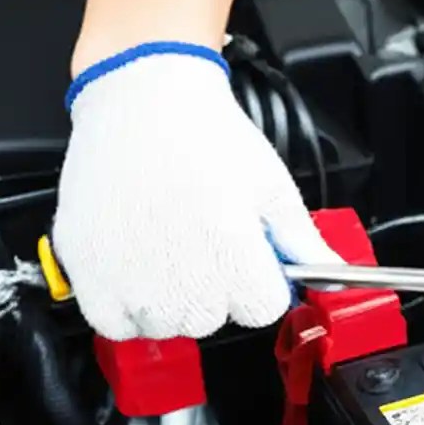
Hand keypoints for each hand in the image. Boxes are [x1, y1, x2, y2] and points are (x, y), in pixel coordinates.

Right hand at [54, 48, 340, 339]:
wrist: (140, 98)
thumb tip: (336, 278)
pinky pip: (115, 324)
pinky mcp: (87, 272)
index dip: (261, 282)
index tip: (248, 257)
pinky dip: (127, 308)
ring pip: (167, 325)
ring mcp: (128, 278)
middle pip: (214, 320)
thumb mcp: (272, 186)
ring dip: (173, 301)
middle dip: (218, 290)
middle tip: (203, 242)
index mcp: (231, 253)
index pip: (263, 309)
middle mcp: (179, 275)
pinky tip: (137, 267)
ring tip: (168, 248)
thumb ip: (303, 242)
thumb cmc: (205, 134)